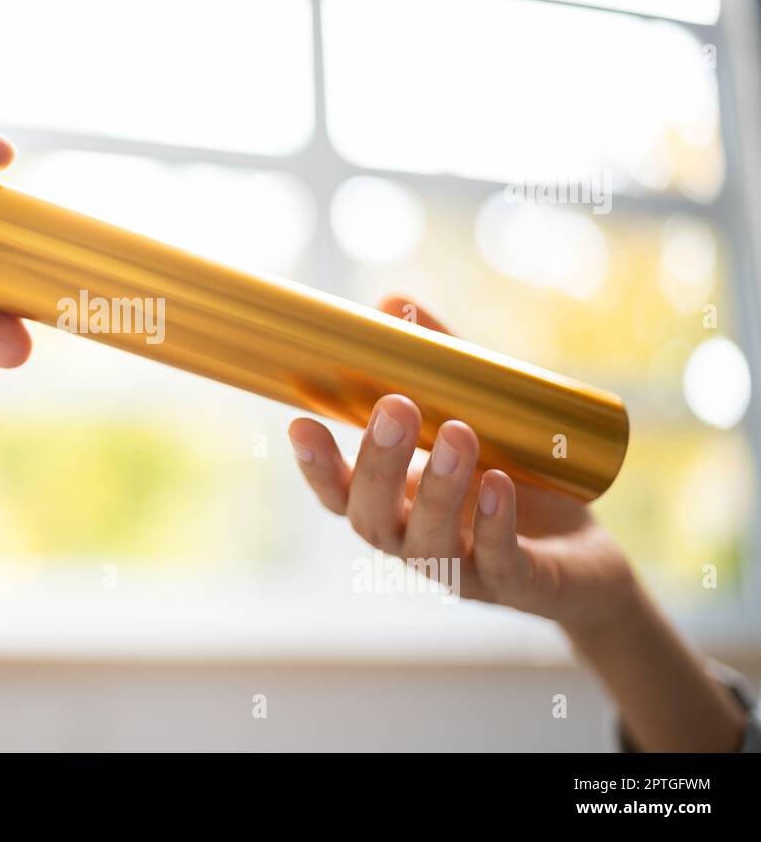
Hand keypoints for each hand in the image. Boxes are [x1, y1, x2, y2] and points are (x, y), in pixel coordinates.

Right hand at [288, 295, 633, 629]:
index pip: (337, 493)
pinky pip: (500, 562)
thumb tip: (392, 302)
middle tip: (395, 408)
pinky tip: (499, 485)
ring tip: (459, 434)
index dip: (316, 464)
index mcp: (393, 504)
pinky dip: (495, 525)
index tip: (302, 422)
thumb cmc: (513, 478)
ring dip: (440, 489)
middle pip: (373, 517)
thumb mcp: (476, 416)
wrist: (586, 556)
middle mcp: (414, 542)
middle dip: (380, 464)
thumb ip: (437, 367)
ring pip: (432, 543)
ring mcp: (463, 569)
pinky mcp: (521, 585)